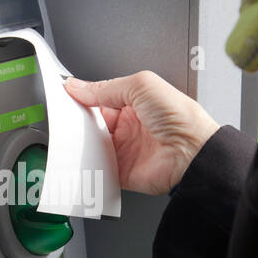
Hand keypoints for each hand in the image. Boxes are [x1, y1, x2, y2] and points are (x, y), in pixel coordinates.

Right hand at [65, 71, 220, 194]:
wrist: (192, 154)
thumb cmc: (180, 118)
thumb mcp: (141, 86)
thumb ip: (106, 86)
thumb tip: (78, 86)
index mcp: (134, 102)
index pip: (99, 97)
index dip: (83, 97)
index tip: (65, 95)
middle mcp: (128, 125)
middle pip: (92, 122)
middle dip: (78, 120)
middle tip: (67, 116)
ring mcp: (124, 149)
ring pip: (91, 145)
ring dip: (81, 142)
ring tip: (74, 136)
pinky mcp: (121, 171)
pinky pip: (98, 168)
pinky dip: (88, 164)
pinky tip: (83, 156)